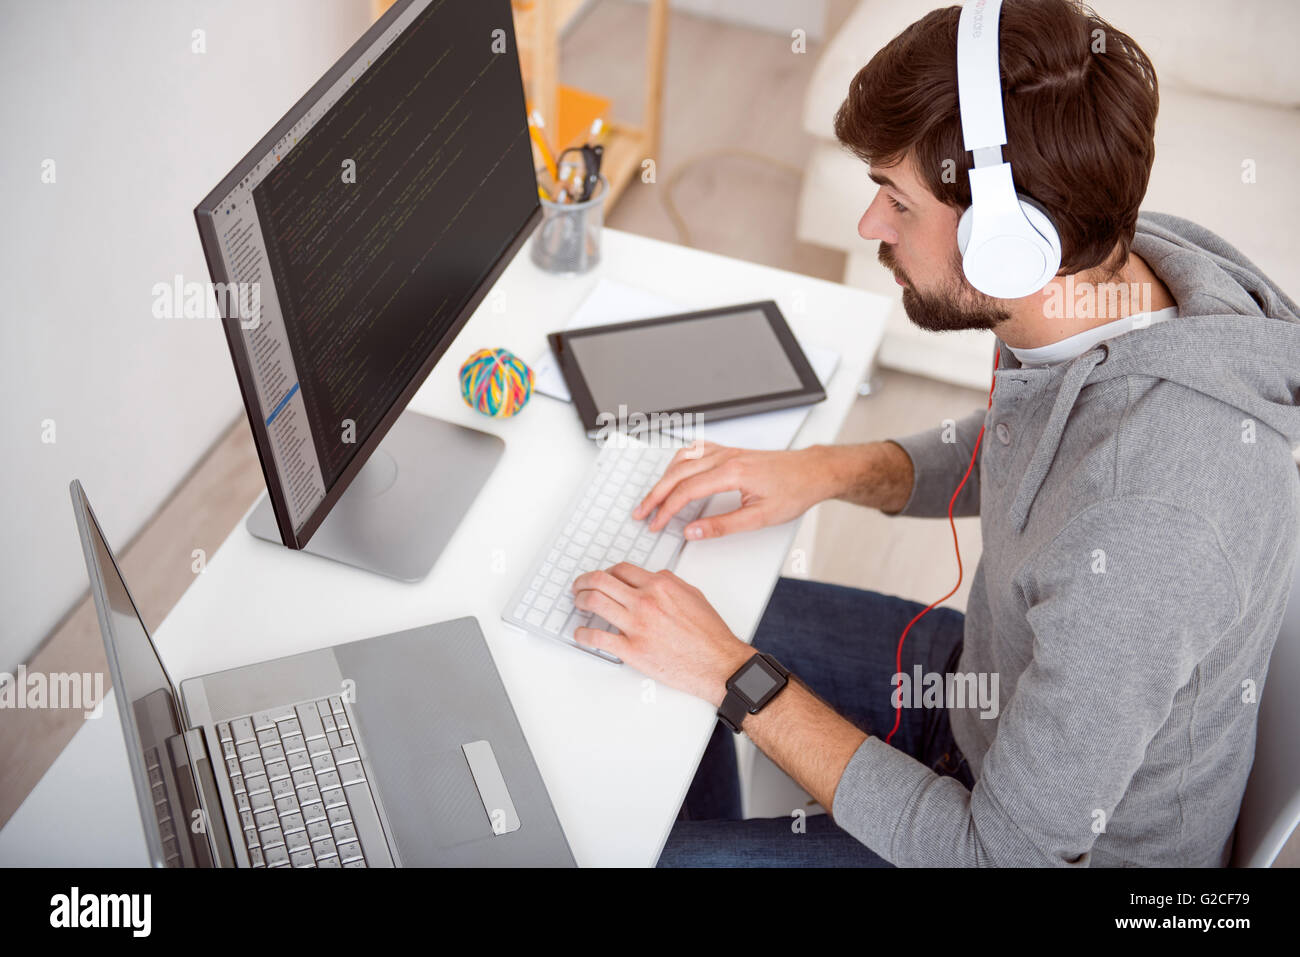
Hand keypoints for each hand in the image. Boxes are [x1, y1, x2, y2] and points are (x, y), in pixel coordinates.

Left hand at [571, 563, 752, 707]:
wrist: (718, 663)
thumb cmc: (709, 634)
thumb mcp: (692, 594)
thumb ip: (669, 582)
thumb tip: (651, 578)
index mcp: (659, 585)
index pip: (621, 569)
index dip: (606, 572)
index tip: (601, 578)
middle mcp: (645, 601)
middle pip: (600, 581)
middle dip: (584, 581)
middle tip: (578, 586)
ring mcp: (636, 625)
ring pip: (594, 603)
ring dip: (580, 601)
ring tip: (578, 604)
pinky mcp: (632, 650)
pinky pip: (597, 638)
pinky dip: (583, 635)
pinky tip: (581, 634)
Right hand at [634, 441, 836, 539]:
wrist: (812, 472)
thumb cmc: (794, 491)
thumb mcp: (760, 518)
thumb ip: (723, 525)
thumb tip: (693, 532)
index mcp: (732, 473)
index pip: (686, 491)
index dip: (666, 510)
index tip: (656, 524)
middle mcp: (725, 457)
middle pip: (677, 473)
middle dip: (655, 495)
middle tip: (642, 513)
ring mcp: (726, 450)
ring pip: (682, 459)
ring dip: (663, 478)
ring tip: (653, 498)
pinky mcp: (729, 450)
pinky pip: (695, 450)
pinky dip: (678, 462)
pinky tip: (674, 473)